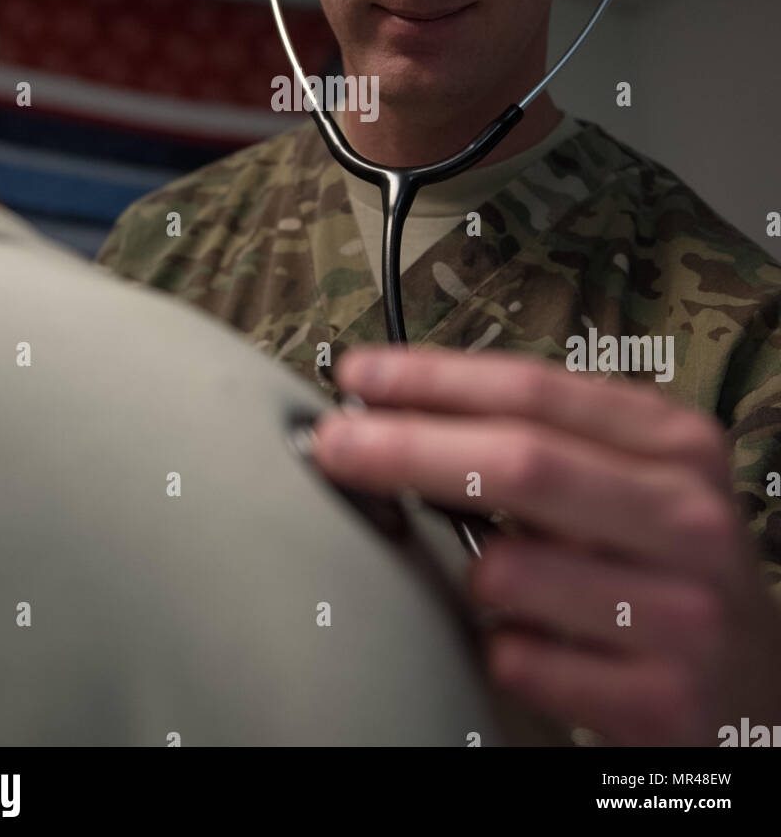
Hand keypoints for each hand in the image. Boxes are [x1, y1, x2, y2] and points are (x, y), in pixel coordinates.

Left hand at [311, 345, 780, 746]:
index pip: (533, 391)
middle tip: (334, 443)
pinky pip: (520, 661)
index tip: (361, 375)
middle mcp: (687, 518)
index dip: (435, 380)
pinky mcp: (661, 699)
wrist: (759, 682)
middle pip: (517, 462)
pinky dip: (498, 649)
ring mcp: (683, 612)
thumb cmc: (664, 563)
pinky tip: (525, 643)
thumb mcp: (632, 478)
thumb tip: (400, 409)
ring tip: (498, 581)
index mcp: (674, 444)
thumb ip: (545, 438)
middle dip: (407, 448)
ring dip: (471, 575)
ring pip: (509, 573)